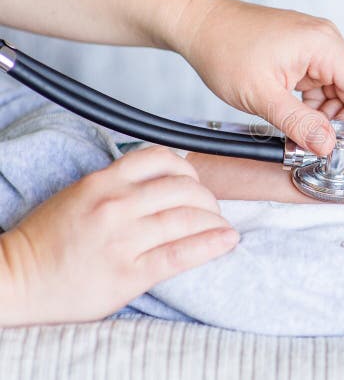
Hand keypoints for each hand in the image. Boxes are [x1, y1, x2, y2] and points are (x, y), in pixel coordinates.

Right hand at [0, 146, 238, 325]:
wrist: (17, 281)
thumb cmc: (48, 240)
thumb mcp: (79, 195)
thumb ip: (118, 184)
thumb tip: (164, 178)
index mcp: (103, 183)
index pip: (162, 158)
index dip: (188, 168)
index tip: (194, 182)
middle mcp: (115, 206)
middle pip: (183, 188)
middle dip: (207, 198)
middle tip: (211, 210)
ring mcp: (122, 240)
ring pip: (187, 218)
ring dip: (214, 220)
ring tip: (220, 226)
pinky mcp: (128, 273)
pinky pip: (180, 253)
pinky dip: (211, 244)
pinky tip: (227, 240)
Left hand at [169, 0, 343, 157]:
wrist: (199, 24)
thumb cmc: (224, 48)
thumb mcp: (261, 95)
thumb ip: (299, 124)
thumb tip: (328, 147)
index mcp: (323, 45)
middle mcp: (327, 43)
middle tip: (331, 152)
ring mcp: (317, 49)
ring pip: (342, 93)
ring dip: (331, 121)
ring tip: (308, 140)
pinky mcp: (306, 57)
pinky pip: (324, 89)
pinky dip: (317, 111)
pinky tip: (301, 125)